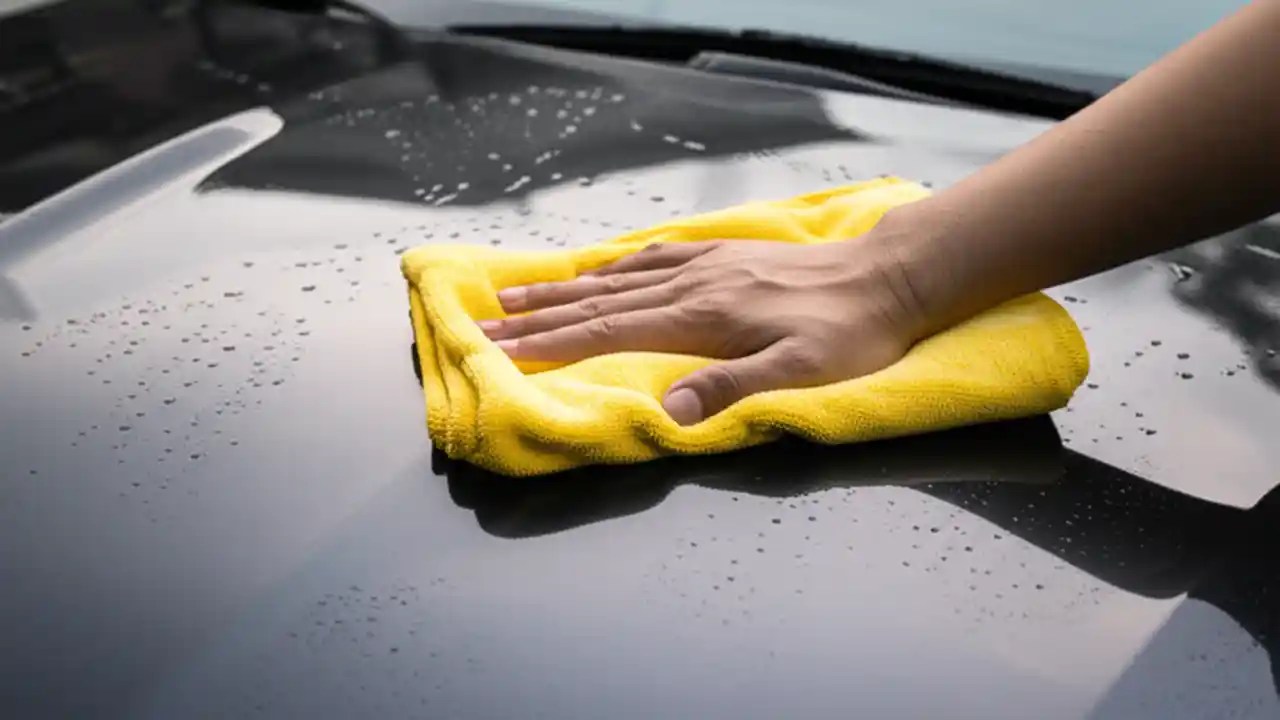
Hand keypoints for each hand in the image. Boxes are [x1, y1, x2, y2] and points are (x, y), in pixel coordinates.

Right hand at [479, 231, 929, 424]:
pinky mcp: (723, 254)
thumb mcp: (799, 372)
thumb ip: (730, 388)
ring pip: (618, 277)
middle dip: (538, 318)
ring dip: (564, 289)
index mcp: (701, 317)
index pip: (608, 332)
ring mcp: (705, 264)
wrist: (888, 277)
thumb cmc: (849, 334)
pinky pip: (653, 257)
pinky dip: (615, 266)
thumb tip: (667, 410)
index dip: (550, 344)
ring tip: (519, 295)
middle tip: (484, 324)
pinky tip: (600, 268)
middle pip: (599, 302)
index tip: (501, 350)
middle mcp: (692, 284)